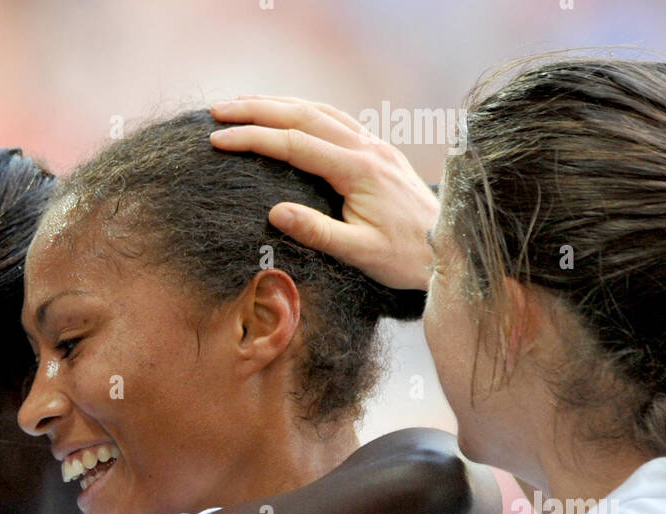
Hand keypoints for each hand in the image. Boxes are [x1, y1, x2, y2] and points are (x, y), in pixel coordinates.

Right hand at [210, 96, 439, 289]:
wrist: (446, 250)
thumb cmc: (404, 257)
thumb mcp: (359, 254)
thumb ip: (317, 232)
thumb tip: (275, 212)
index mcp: (359, 170)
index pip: (296, 144)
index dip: (254, 139)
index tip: (220, 138)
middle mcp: (367, 148)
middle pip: (303, 116)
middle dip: (257, 111)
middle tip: (218, 111)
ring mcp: (373, 145)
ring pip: (319, 111)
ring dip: (278, 104)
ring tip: (243, 105)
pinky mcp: (377, 150)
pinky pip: (335, 119)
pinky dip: (304, 111)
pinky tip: (286, 113)